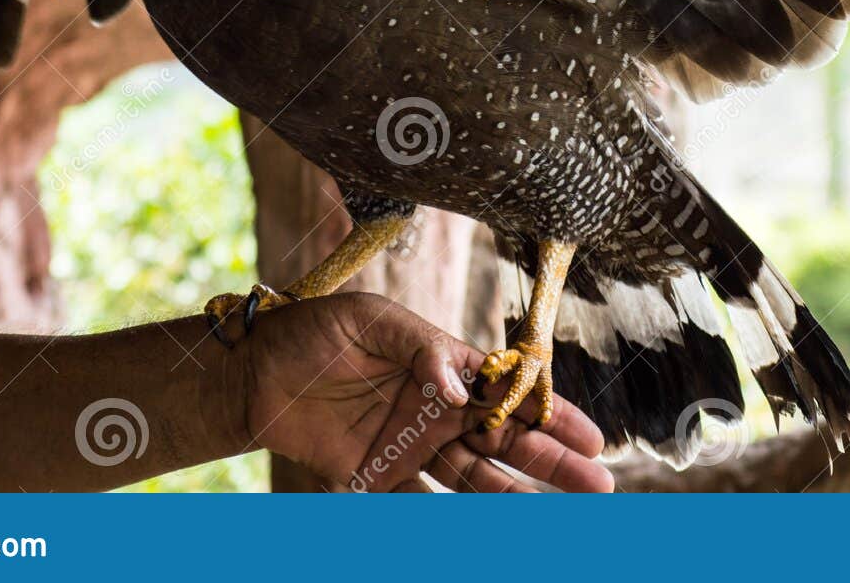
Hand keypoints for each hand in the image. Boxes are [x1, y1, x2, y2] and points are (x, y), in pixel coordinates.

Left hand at [239, 292, 613, 492]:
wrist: (251, 373)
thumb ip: (421, 348)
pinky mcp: (377, 479)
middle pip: (506, 441)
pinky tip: (487, 529)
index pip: (510, 393)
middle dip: (553, 463)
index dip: (552, 414)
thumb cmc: (314, 334)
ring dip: (515, 498)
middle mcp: (436, 411)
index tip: (592, 438)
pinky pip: (419, 505)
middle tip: (598, 485)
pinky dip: (449, 520)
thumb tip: (458, 387)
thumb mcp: (371, 319)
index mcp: (445, 367)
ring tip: (556, 519)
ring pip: (475, 479)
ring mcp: (409, 449)